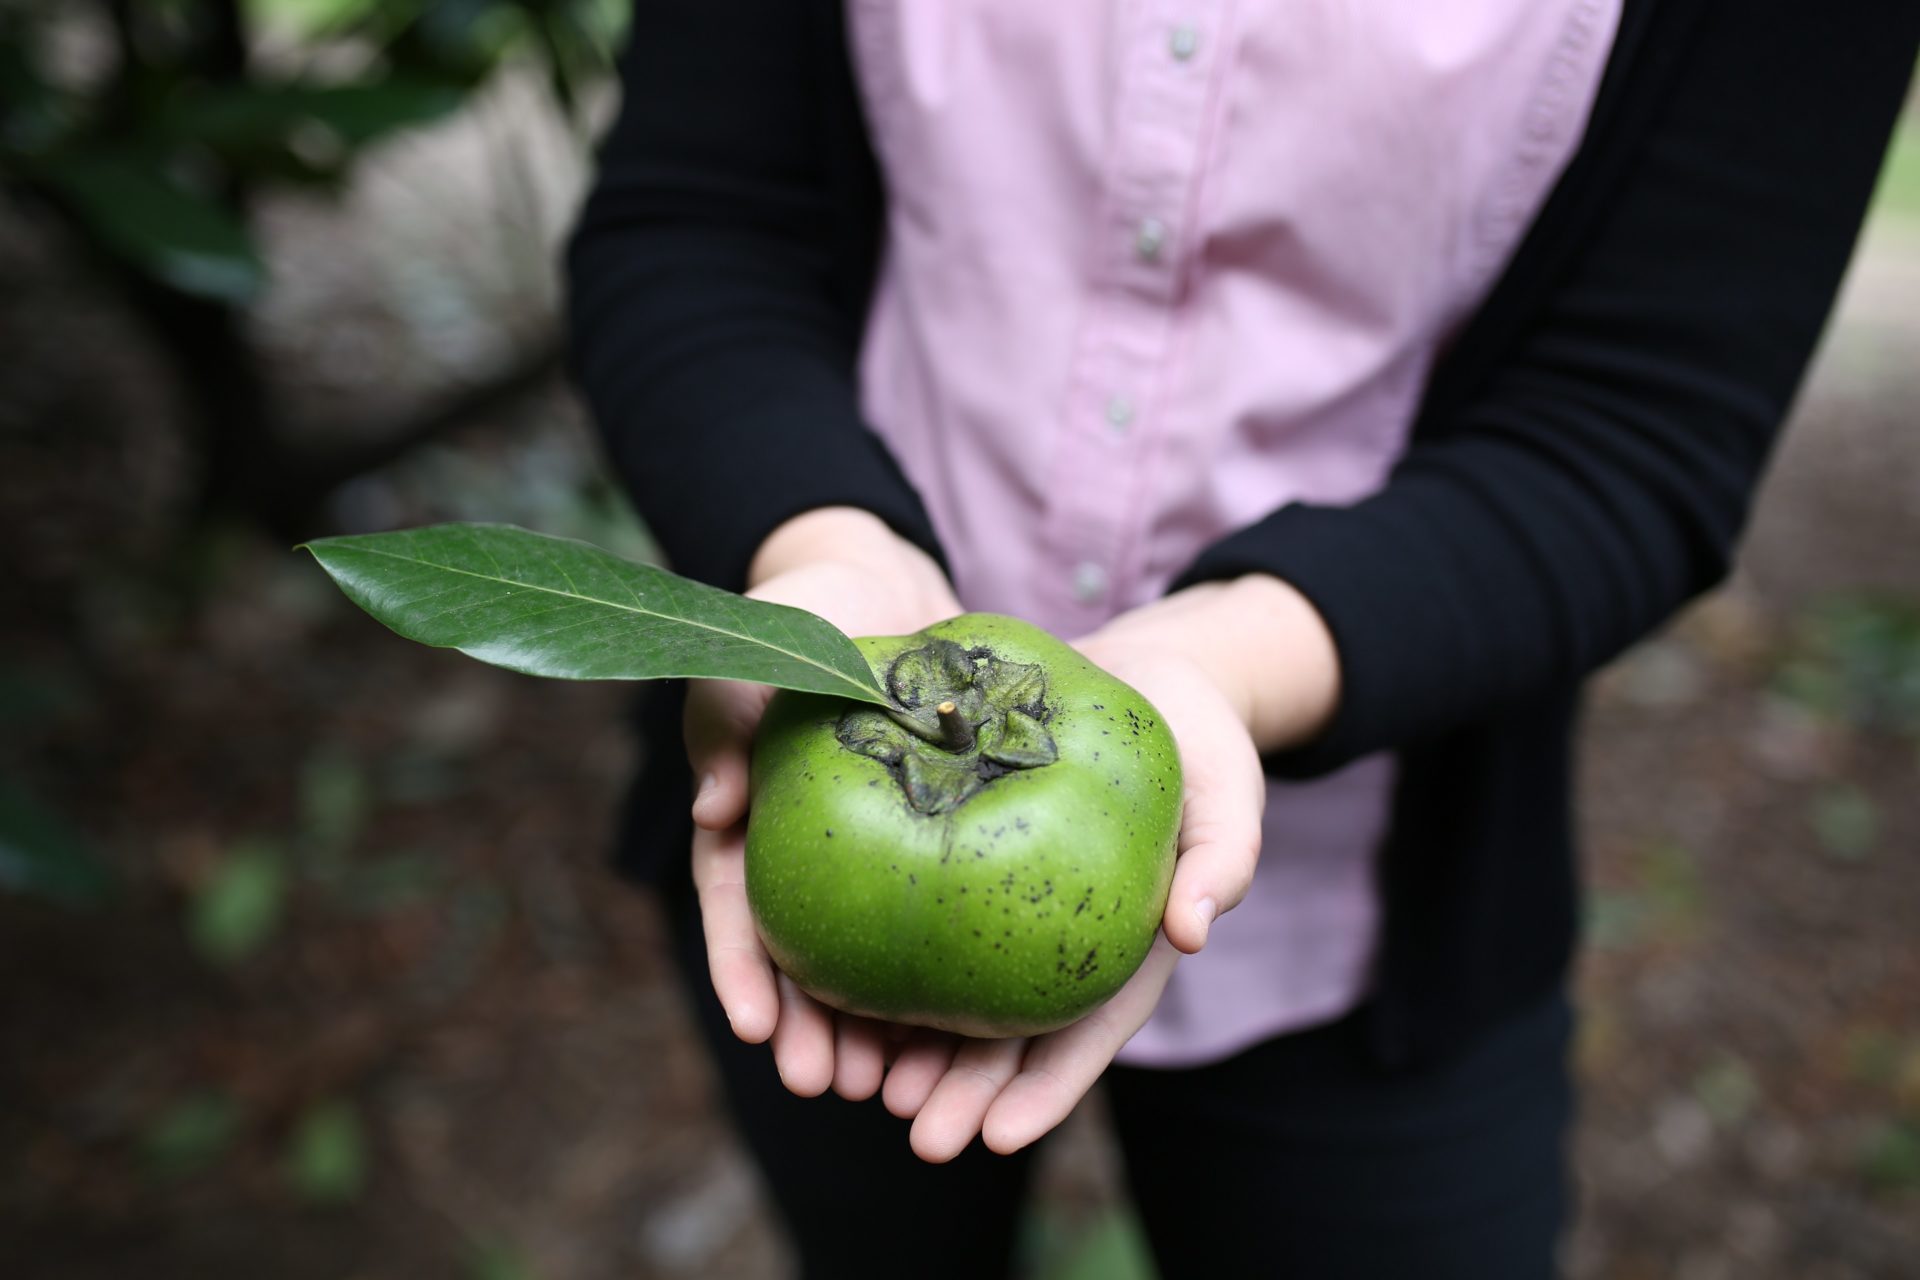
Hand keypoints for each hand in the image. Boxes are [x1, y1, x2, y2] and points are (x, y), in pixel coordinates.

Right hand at [684, 507, 961, 1090]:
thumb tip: (711, 814)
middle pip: (804, 958)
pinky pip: (944, 910)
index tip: (758, 1033)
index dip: (742, 976)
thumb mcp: (754, 648)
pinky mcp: (933, 838)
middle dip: (813, 1030)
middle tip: (836, 1084)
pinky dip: (949, 968)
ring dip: (878, 1024)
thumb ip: (723, 717)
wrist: (883, 578)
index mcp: (751, 821)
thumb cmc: (803, 607)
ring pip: (873, 955)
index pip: (738, 912)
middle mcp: (807, 851)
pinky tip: (974, 1021)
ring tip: (901, 1084)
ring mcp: (869, 849)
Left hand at [874, 575, 1341, 1160]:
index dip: (1046, 1092)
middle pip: (1010, 1035)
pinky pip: (919, 917)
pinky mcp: (967, 858)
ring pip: (955, 993)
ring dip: (913, 1049)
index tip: (1001, 1139)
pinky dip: (881, 961)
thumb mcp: (1228, 789)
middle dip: (964, 1094)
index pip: (1086, 1035)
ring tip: (863, 1086)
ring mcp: (1010, 905)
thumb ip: (1222, 857)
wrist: (1146, 676)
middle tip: (919, 1136)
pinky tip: (834, 993)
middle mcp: (1058, 940)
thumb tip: (1193, 932)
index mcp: (1125, 946)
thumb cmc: (1198, 738)